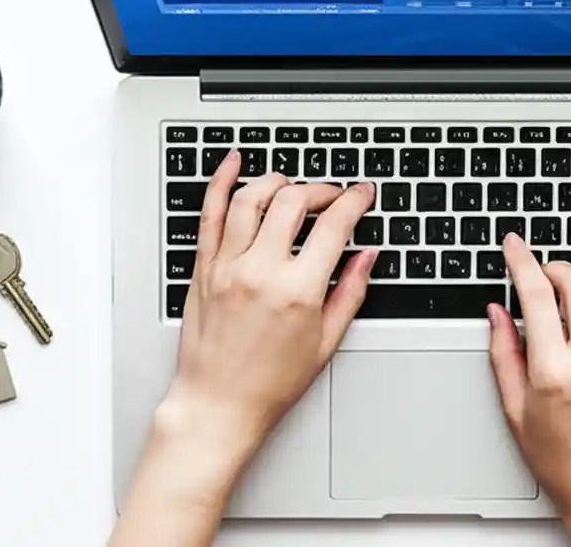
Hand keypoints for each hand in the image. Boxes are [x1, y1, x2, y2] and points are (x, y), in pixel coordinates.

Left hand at [111, 152, 375, 546]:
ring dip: (277, 181)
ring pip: (251, 198)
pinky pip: (210, 214)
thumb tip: (367, 255)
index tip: (362, 194)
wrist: (217, 405)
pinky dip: (221, 182)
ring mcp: (227, 267)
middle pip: (293, 202)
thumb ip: (350, 291)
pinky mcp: (203, 269)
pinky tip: (232, 164)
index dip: (354, 200)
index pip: (333, 225)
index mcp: (298, 291)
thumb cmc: (269, 384)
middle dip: (320, 189)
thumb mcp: (326, 341)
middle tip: (332, 195)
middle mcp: (261, 272)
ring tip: (291, 184)